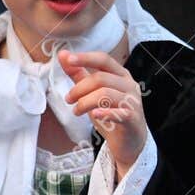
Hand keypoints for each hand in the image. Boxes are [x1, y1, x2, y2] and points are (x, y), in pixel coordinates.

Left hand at [59, 50, 146, 175]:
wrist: (129, 140)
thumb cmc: (110, 112)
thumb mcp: (92, 91)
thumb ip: (79, 74)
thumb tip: (62, 54)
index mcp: (120, 75)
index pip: (104, 59)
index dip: (86, 58)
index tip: (68, 59)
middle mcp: (129, 85)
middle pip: (101, 78)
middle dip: (79, 89)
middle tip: (68, 100)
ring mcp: (132, 102)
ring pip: (106, 94)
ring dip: (85, 102)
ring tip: (76, 111)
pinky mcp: (132, 119)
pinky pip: (120, 113)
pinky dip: (105, 113)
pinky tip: (94, 115)